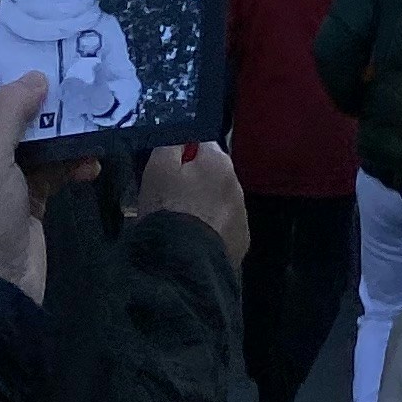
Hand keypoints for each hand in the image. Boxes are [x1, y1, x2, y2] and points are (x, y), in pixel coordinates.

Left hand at [0, 77, 101, 302]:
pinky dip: (71, 165)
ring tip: (89, 114)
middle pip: (3, 121)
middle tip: (68, 71)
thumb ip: (8, 112)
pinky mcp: (27, 206)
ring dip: (60, 133)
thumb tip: (37, 78)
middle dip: (34, 101)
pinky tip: (91, 162)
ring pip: (32, 145)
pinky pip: (51, 173)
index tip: (22, 45)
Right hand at [138, 139, 248, 264]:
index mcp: (220, 161)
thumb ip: (171, 143)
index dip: (180, 155)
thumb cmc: (168, 209)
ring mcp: (242, 216)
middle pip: (211, 175)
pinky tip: (194, 242)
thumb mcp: (159, 167)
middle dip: (194, 182)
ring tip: (181, 225)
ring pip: (218, 203)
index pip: (200, 144)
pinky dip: (211, 231)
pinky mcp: (240, 244)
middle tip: (170, 199)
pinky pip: (223, 229)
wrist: (182, 265)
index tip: (165, 171)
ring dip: (204, 207)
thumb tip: (181, 135)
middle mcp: (237, 185)